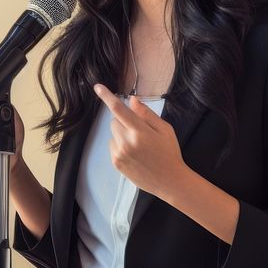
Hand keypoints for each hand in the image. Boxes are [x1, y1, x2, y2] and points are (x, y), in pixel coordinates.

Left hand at [93, 83, 188, 198]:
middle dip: (124, 121)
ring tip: (139, 145)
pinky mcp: (116, 162)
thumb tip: (132, 100)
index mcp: (140, 131)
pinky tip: (134, 154)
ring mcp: (119, 153)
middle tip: (139, 131)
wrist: (169, 181)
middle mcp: (126, 142)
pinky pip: (113, 146)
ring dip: (122, 134)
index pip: (118, 109)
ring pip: (113, 133)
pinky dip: (120, 146)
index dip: (107, 96)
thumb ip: (147, 114)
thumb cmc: (169, 152)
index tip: (97, 87)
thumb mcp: (165, 129)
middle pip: (114, 121)